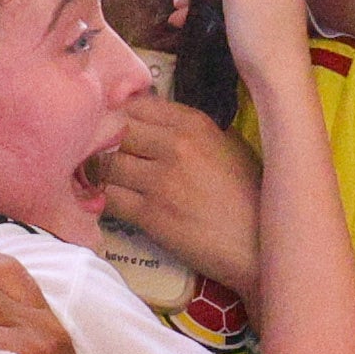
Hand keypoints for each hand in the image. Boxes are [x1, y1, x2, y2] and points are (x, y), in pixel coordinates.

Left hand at [91, 96, 268, 300]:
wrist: (257, 248)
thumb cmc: (249, 197)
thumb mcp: (229, 148)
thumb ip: (192, 132)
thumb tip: (154, 124)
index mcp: (195, 124)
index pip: (138, 105)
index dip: (118, 114)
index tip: (112, 126)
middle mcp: (176, 144)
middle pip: (116, 129)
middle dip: (103, 140)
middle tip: (96, 153)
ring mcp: (161, 180)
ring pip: (106, 162)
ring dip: (98, 171)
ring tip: (99, 178)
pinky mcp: (150, 214)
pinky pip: (108, 197)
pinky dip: (100, 198)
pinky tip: (104, 201)